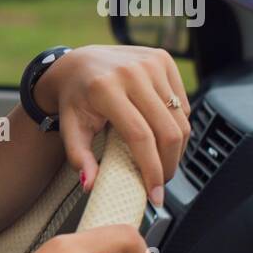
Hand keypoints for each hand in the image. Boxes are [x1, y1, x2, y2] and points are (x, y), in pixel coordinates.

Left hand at [33, 45, 191, 205]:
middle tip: (161, 182)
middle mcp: (132, 72)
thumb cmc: (74, 99)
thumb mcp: (70, 128)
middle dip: (169, 164)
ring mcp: (151, 63)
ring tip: (163, 163)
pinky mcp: (164, 60)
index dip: (151, 168)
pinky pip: (183, 103)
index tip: (154, 193)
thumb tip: (90, 184)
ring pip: (180, 119)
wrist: (77, 65)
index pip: (140, 136)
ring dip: (177, 148)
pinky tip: (164, 138)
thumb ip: (78, 157)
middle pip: (167, 130)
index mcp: (105, 88)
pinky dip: (177, 126)